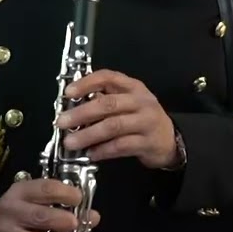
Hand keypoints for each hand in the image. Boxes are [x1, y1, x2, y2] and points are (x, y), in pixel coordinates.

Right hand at [0, 179, 101, 231]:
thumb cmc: (20, 209)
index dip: (64, 193)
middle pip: (36, 215)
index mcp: (21, 192)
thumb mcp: (37, 199)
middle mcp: (11, 211)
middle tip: (74, 224)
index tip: (79, 199)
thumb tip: (92, 216)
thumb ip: (64, 205)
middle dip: (58, 220)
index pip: (44, 188)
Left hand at [54, 69, 178, 168]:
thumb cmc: (142, 118)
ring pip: (113, 126)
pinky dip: (103, 151)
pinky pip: (121, 146)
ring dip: (89, 135)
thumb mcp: (128, 102)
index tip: (68, 92)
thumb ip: (106, 100)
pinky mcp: (147, 143)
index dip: (87, 83)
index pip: (109, 77)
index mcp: (133, 87)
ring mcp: (146, 122)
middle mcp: (141, 101)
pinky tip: (90, 154)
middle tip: (62, 122)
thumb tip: (74, 105)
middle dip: (82, 113)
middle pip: (108, 104)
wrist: (171, 140)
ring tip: (71, 142)